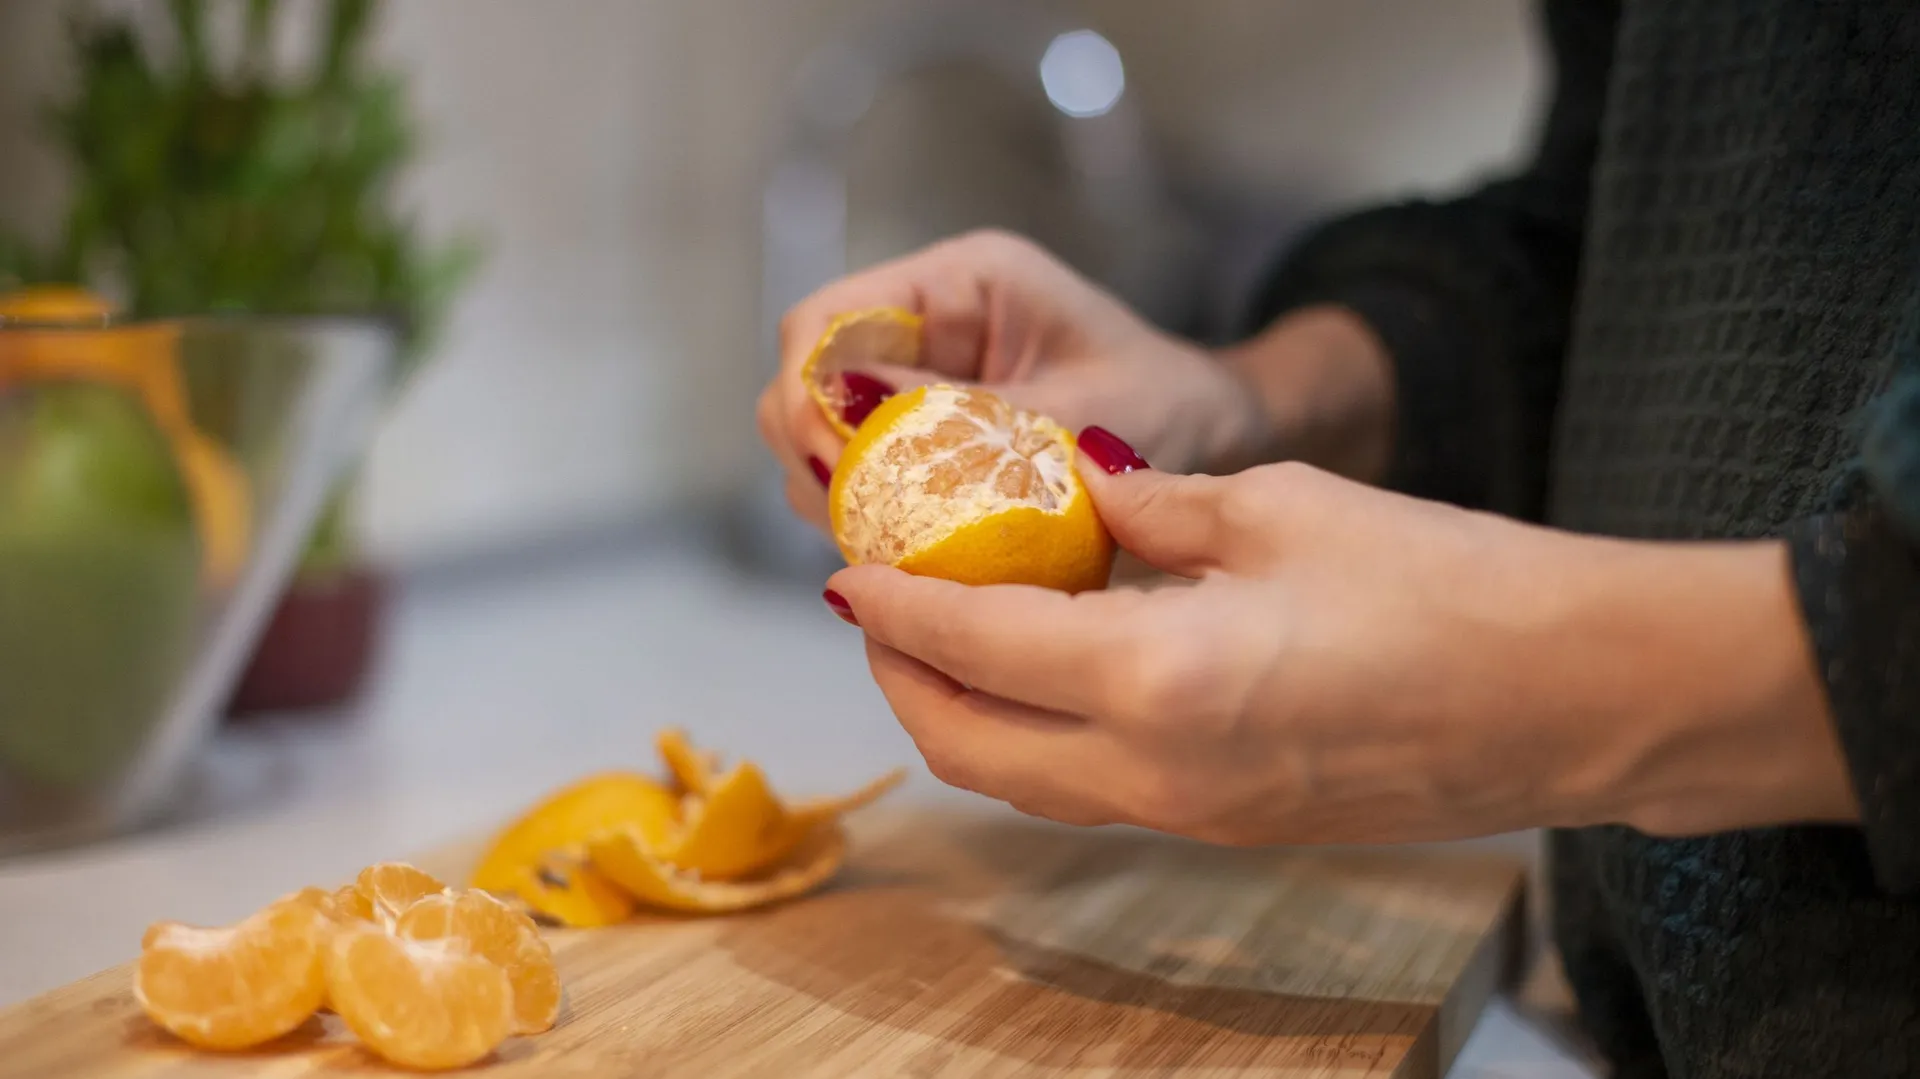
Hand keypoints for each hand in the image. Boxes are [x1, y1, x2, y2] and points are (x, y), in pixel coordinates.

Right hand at [757, 230, 1262, 531]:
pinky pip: (864, 484)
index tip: (833, 467)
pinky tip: (920, 556)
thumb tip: (850, 410)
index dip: (805, 395)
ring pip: (821, 446)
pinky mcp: (924, 443)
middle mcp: (920, 328)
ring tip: (902, 549)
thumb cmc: (1171, 406)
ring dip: (845, 500)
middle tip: (868, 527)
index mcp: (955, 286)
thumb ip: (974, 416)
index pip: (822, 323)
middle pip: (803, 388)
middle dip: (818, 460)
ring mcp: (916, 388)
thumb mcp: (1085, 413)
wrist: (1221, 437)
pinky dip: (876, 522)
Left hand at [823, 431, 1859, 844]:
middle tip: (883, 609)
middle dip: (904, 677)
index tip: (852, 569)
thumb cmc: (1450, 587)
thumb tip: (1077, 485)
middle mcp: (1155, 772)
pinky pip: (1089, 794)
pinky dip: (1035, 740)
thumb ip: (1154, 507)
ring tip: (948, 639)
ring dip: (964, 715)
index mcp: (1156, 680)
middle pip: (969, 746)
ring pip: (1022, 784)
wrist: (1578, 697)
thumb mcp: (1283, 507)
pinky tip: (1047, 675)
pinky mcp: (1231, 826)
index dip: (900, 605)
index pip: (975, 646)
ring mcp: (1193, 816)